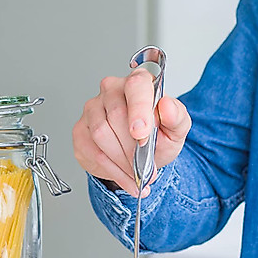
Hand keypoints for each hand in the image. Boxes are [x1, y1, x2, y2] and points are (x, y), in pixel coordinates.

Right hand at [72, 70, 191, 196]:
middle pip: (116, 115)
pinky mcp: (81, 129)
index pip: (136, 87)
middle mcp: (112, 89)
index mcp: (140, 82)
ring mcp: (93, 108)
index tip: (141, 134)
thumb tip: (167, 106)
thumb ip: (177, 117)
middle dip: (132, 146)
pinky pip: (91, 151)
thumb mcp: (176, 129)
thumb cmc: (159, 135)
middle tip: (146, 164)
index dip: (138, 110)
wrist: (144, 154)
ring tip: (137, 172)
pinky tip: (124, 175)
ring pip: (101, 134)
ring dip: (121, 160)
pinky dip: (111, 170)